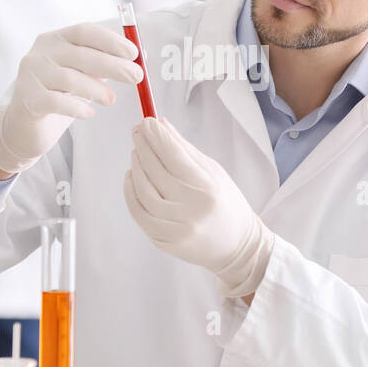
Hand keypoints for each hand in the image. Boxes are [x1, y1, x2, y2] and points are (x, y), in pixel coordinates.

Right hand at [0, 22, 142, 176]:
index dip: (111, 41)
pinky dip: (77, 107)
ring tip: (111, 100)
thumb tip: (138, 61)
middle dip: (113, 65)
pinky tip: (88, 113)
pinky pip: (57, 101)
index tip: (133, 53)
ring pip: (70, 78)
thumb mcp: (81, 76)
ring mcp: (30, 75)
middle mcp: (39, 53)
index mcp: (54, 39)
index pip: (84, 31)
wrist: (25, 127)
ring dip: (96, 89)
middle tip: (136, 77)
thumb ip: (102, 66)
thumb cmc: (58, 96)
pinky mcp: (27, 99)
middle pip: (81, 54)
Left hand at [123, 117, 274, 295]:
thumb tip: (161, 124)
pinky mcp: (165, 242)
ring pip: (144, 193)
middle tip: (138, 132)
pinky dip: (131, 194)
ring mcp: (177, 229)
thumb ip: (185, 149)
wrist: (236, 245)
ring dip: (136, 169)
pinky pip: (140, 214)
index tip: (146, 121)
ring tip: (136, 154)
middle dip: (144, 148)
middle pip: (156, 173)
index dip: (157, 137)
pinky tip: (132, 179)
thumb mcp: (214, 173)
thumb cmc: (226, 203)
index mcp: (208, 189)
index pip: (175, 157)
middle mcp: (192, 210)